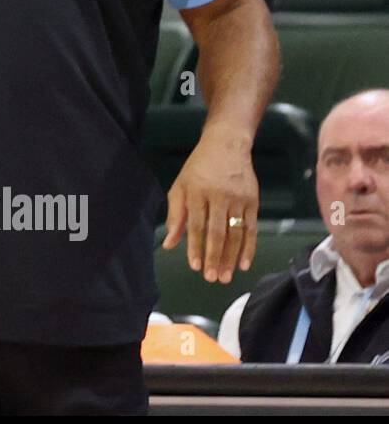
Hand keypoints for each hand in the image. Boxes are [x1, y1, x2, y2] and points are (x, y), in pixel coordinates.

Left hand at [162, 125, 258, 283]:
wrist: (226, 145)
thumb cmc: (199, 168)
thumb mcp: (180, 186)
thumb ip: (175, 215)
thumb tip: (169, 243)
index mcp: (197, 192)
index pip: (196, 224)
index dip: (195, 246)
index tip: (195, 266)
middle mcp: (219, 196)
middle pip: (218, 232)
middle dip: (215, 257)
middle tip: (213, 278)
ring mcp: (238, 199)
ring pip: (236, 233)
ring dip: (232, 257)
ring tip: (227, 276)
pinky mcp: (253, 201)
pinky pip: (252, 228)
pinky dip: (249, 247)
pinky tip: (244, 263)